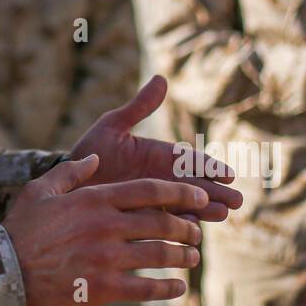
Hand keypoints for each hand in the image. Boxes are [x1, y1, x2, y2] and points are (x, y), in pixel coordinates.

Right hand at [3, 154, 206, 305]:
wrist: (4, 270)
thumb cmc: (20, 228)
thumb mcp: (40, 190)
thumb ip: (70, 172)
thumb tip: (95, 159)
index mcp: (95, 199)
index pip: (150, 191)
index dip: (181, 194)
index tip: (201, 196)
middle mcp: (107, 225)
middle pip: (162, 222)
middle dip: (186, 226)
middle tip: (196, 231)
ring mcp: (107, 257)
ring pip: (160, 254)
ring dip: (182, 256)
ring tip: (192, 257)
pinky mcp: (104, 287)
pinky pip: (146, 288)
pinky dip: (168, 287)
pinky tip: (178, 286)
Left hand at [69, 76, 242, 221]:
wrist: (68, 179)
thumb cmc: (90, 149)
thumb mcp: (113, 125)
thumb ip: (139, 107)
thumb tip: (161, 78)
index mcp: (159, 155)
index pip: (191, 161)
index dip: (210, 167)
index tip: (228, 173)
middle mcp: (161, 178)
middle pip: (195, 185)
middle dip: (217, 192)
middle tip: (237, 200)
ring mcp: (154, 199)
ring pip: (186, 205)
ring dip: (204, 210)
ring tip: (222, 214)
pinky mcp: (142, 217)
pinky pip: (165, 222)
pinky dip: (179, 224)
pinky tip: (191, 227)